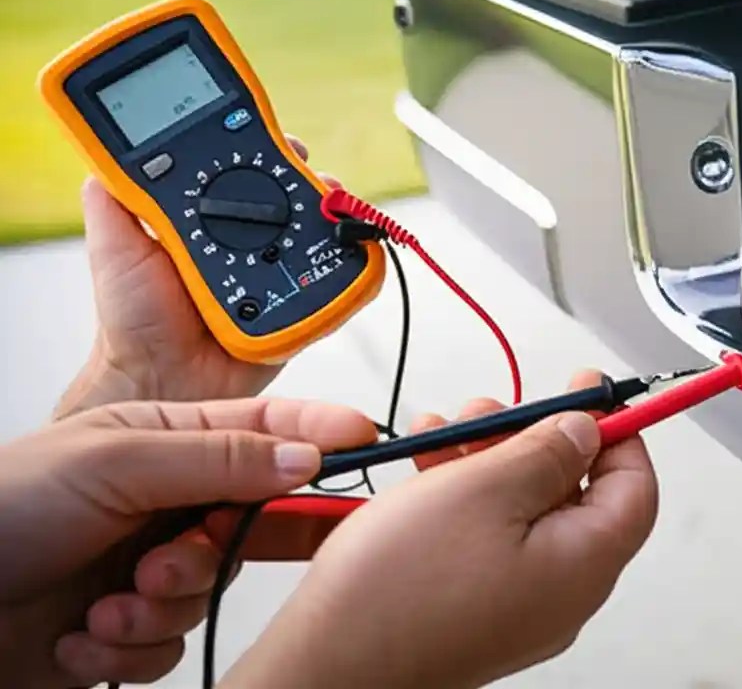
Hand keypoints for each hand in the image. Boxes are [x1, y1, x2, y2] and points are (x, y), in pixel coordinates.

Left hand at [0, 396, 375, 687]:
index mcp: (166, 443)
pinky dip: (130, 647)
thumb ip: (218, 458)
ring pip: (216, 592)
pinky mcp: (132, 627)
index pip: (266, 431)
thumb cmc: (2, 510)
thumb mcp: (114, 462)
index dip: (321, 435)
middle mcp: (166, 503)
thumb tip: (304, 456)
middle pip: (253, 524)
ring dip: (162, 608)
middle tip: (175, 558)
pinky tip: (82, 634)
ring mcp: (151, 566)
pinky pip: (176, 644)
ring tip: (108, 604)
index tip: (368, 440)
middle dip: (215, 553)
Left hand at [53, 138, 340, 419]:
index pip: (238, 170)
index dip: (258, 148)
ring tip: (331, 211)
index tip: (272, 137)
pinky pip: (330, 279)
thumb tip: (110, 154)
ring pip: (315, 231)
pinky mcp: (297, 303)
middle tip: (309, 174)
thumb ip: (111, 200)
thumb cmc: (133, 322)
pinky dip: (344, 263)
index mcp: (203, 219)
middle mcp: (243, 240)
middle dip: (305, 176)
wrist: (164, 380)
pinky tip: (346, 249)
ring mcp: (273, 271)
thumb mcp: (111, 248)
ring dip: (330, 214)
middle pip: (287, 194)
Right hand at [220, 371, 659, 688]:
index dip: (617, 431)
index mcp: (584, 565)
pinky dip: (466, 498)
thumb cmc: (399, 592)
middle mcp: (562, 594)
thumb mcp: (483, 488)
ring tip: (445, 434)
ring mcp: (519, 607)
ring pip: (525, 512)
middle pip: (576, 495)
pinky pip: (490, 541)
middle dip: (534, 439)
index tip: (587, 390)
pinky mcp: (477, 611)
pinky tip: (428, 471)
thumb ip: (547, 452)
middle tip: (492, 412)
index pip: (635, 487)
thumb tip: (586, 430)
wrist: (327, 665)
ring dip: (491, 461)